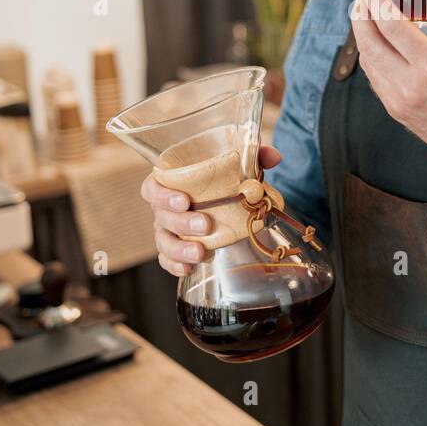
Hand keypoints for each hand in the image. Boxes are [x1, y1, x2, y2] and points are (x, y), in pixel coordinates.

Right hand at [145, 145, 282, 276]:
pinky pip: (167, 259)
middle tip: (205, 224)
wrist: (226, 201)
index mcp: (171, 183)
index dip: (163, 195)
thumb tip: (274, 157)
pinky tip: (189, 268)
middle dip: (182, 222)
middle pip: (161, 216)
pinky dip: (175, 265)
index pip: (152, 187)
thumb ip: (254, 157)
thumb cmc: (222, 180)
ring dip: (179, 248)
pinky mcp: (175, 250)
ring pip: (163, 241)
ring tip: (200, 252)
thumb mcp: (238, 167)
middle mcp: (165, 208)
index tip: (184, 200)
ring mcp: (168, 230)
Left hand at [351, 0, 426, 163]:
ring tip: (366, 10)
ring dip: (361, 32)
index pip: (392, 26)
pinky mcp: (393, 109)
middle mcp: (410, 85)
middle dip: (362, 12)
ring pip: (367, 59)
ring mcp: (398, 100)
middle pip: (369, 41)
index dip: (377, 0)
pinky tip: (374, 38)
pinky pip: (373, 76)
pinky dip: (370, 53)